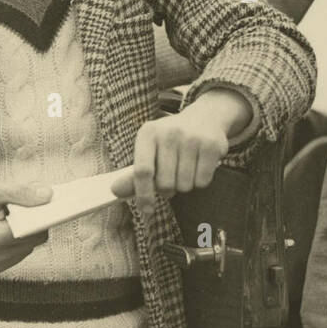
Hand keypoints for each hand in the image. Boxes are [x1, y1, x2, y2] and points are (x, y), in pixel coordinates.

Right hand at [0, 182, 53, 272]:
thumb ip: (22, 193)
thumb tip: (49, 195)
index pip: (37, 231)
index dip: (44, 216)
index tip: (51, 204)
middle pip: (36, 239)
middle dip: (34, 221)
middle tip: (21, 207)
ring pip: (30, 246)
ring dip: (26, 231)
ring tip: (8, 217)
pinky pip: (21, 251)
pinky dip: (19, 238)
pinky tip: (5, 227)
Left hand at [112, 89, 250, 218]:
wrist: (205, 117)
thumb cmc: (171, 139)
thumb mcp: (151, 149)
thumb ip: (134, 173)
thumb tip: (115, 191)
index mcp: (148, 133)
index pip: (143, 171)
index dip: (143, 194)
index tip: (147, 209)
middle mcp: (169, 133)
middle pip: (165, 183)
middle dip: (168, 189)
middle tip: (171, 178)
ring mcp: (192, 138)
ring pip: (184, 185)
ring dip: (185, 185)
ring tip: (186, 169)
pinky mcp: (211, 146)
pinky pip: (202, 181)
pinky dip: (200, 181)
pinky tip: (199, 166)